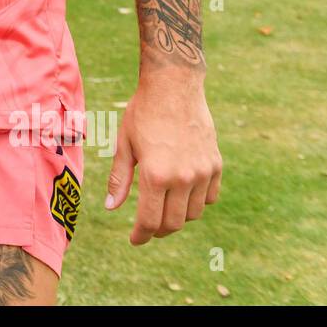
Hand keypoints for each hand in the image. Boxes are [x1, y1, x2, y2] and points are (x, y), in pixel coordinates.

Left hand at [105, 73, 221, 243]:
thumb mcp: (124, 145)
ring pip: (193, 213)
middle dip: (159, 230)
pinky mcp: (216, 164)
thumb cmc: (143, 113)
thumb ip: (119, 179)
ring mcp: (203, 172)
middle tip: (148, 227)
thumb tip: (110, 207)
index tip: (135, 240)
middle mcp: (183, 177)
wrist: (174, 86)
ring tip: (164, 207)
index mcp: (156, 175)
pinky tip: (183, 193)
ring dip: (178, 216)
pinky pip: (210, 197)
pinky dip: (197, 201)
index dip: (141, 235)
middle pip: (174, 223)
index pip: (151, 221)